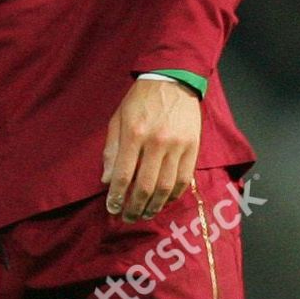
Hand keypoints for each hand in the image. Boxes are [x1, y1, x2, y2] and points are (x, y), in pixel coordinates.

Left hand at [101, 78, 201, 222]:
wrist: (172, 81)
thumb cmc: (139, 100)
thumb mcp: (118, 119)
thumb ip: (111, 150)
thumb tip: (107, 180)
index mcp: (134, 134)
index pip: (124, 175)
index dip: (117, 196)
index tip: (112, 209)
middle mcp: (157, 142)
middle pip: (145, 185)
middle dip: (135, 207)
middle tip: (128, 218)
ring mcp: (177, 146)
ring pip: (166, 187)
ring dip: (154, 206)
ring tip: (145, 214)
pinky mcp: (193, 147)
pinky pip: (184, 179)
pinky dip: (173, 195)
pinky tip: (163, 202)